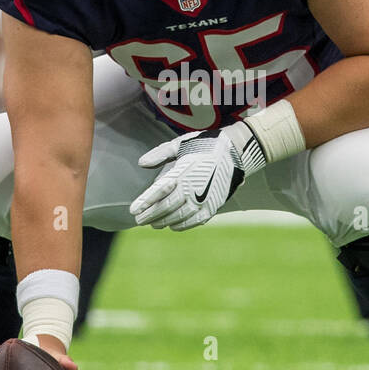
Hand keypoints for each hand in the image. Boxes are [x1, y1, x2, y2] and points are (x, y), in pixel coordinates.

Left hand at [129, 123, 259, 230]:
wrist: (236, 152)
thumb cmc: (205, 145)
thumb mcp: (180, 144)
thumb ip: (160, 154)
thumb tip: (142, 163)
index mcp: (183, 172)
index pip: (159, 191)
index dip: (145, 202)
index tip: (132, 210)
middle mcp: (192, 188)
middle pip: (166, 207)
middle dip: (151, 215)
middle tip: (139, 220)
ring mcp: (204, 199)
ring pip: (179, 216)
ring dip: (164, 222)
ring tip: (153, 224)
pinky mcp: (213, 205)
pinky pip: (195, 220)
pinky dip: (182, 225)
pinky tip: (173, 226)